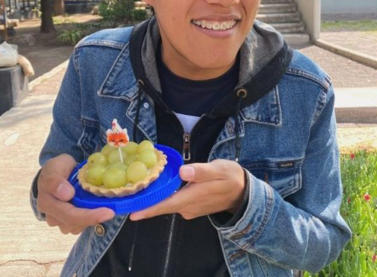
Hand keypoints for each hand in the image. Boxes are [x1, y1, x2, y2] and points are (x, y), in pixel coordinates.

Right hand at [37, 154, 114, 233]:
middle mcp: (50, 214)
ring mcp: (58, 221)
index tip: (108, 212)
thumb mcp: (56, 166)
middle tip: (112, 212)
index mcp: (47, 201)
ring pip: (77, 227)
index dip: (88, 216)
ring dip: (91, 218)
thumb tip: (66, 195)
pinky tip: (95, 208)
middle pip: (74, 223)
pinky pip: (80, 226)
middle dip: (94, 218)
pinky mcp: (66, 223)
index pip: (68, 213)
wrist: (56, 174)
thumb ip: (56, 180)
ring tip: (101, 205)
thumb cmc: (57, 169)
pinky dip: (90, 218)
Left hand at [130, 159, 245, 220]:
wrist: (243, 192)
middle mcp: (189, 207)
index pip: (167, 204)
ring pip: (169, 204)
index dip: (150, 209)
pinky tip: (161, 188)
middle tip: (127, 197)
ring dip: (156, 198)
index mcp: (194, 196)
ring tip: (140, 188)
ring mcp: (190, 209)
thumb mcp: (220, 169)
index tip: (132, 213)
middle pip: (164, 205)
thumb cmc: (231, 177)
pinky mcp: (191, 208)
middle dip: (146, 202)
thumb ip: (202, 171)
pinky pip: (175, 203)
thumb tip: (183, 171)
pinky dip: (166, 197)